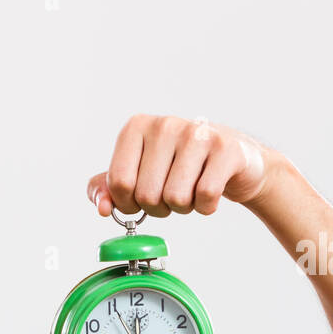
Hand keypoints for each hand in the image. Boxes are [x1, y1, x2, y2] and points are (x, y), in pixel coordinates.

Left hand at [87, 114, 276, 217]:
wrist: (230, 159)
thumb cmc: (176, 167)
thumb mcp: (136, 174)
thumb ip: (107, 190)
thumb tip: (102, 207)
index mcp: (136, 127)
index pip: (119, 182)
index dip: (128, 203)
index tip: (139, 198)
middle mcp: (165, 125)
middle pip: (147, 195)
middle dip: (157, 208)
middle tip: (169, 195)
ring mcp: (196, 134)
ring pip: (176, 198)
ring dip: (182, 208)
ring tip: (190, 190)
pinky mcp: (225, 149)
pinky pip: (205, 196)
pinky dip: (205, 207)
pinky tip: (209, 193)